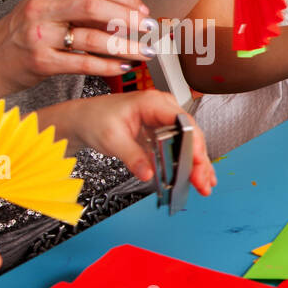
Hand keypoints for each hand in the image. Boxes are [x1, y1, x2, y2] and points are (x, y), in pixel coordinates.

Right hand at [0, 0, 154, 93]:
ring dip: (125, 46)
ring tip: (144, 52)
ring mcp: (40, 34)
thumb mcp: (53, 8)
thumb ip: (85, 7)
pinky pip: (83, 62)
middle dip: (128, 18)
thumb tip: (130, 13)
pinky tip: (123, 66)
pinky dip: (108, 66)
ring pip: (92, 37)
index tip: (144, 11)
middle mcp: (42, 7)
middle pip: (95, 6)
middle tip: (149, 30)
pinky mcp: (41, 60)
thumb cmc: (30, 31)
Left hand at [57, 91, 215, 195]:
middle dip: (199, 161)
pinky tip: (199, 176)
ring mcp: (166, 119)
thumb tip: (149, 173)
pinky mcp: (165, 130)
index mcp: (153, 102)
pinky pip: (182, 146)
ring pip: (190, 142)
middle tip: (202, 183)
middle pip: (191, 134)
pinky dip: (189, 162)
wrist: (83, 118)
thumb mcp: (112, 140)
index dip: (193, 144)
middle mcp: (165, 108)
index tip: (197, 163)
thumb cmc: (95, 119)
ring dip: (198, 165)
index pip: (183, 122)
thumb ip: (132, 157)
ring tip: (204, 184)